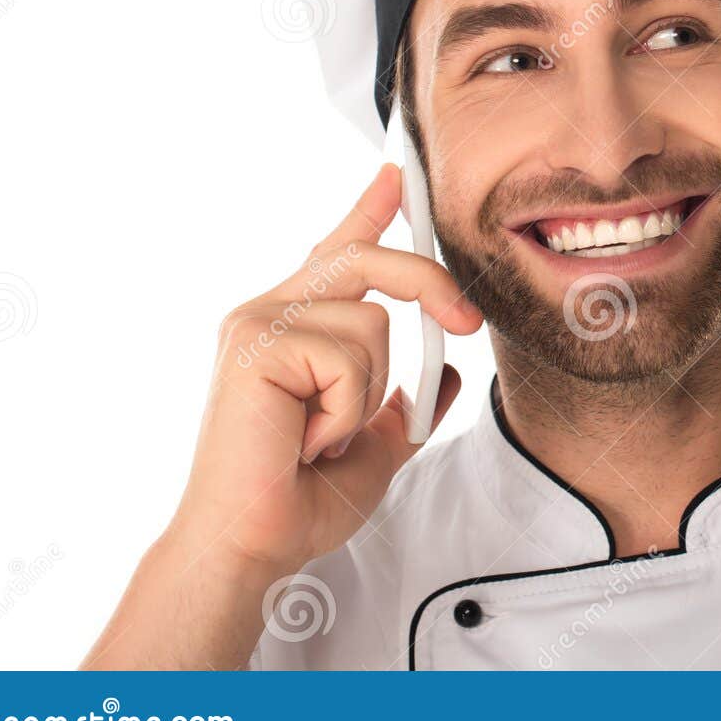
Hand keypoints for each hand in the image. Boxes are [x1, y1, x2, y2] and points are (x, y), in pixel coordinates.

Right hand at [168, 163, 483, 579]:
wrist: (254, 545)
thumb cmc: (298, 499)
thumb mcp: (377, 444)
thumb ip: (409, 404)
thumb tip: (450, 373)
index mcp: (296, 327)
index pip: (338, 252)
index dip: (369, 210)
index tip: (397, 175)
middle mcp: (271, 312)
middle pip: (364, 259)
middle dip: (425, 282)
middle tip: (467, 319)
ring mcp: (259, 323)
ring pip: (371, 325)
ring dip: (366, 395)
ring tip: (319, 437)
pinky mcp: (255, 345)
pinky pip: (348, 357)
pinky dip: (344, 410)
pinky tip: (304, 440)